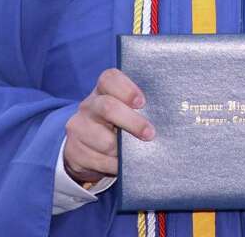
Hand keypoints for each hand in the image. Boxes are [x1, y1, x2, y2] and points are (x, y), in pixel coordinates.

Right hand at [62, 69, 153, 184]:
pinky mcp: (75, 151)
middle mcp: (89, 105)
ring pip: (105, 141)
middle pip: (108, 108)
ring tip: (136, 154)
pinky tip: (122, 165)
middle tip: (150, 134)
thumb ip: (140, 108)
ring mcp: (79, 128)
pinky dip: (115, 165)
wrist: (85, 147)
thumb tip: (170, 116)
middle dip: (133, 122)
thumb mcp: (125, 111)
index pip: (110, 79)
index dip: (127, 89)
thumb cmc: (116, 124)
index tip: (142, 102)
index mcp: (103, 90)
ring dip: (124, 151)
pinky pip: (99, 161)